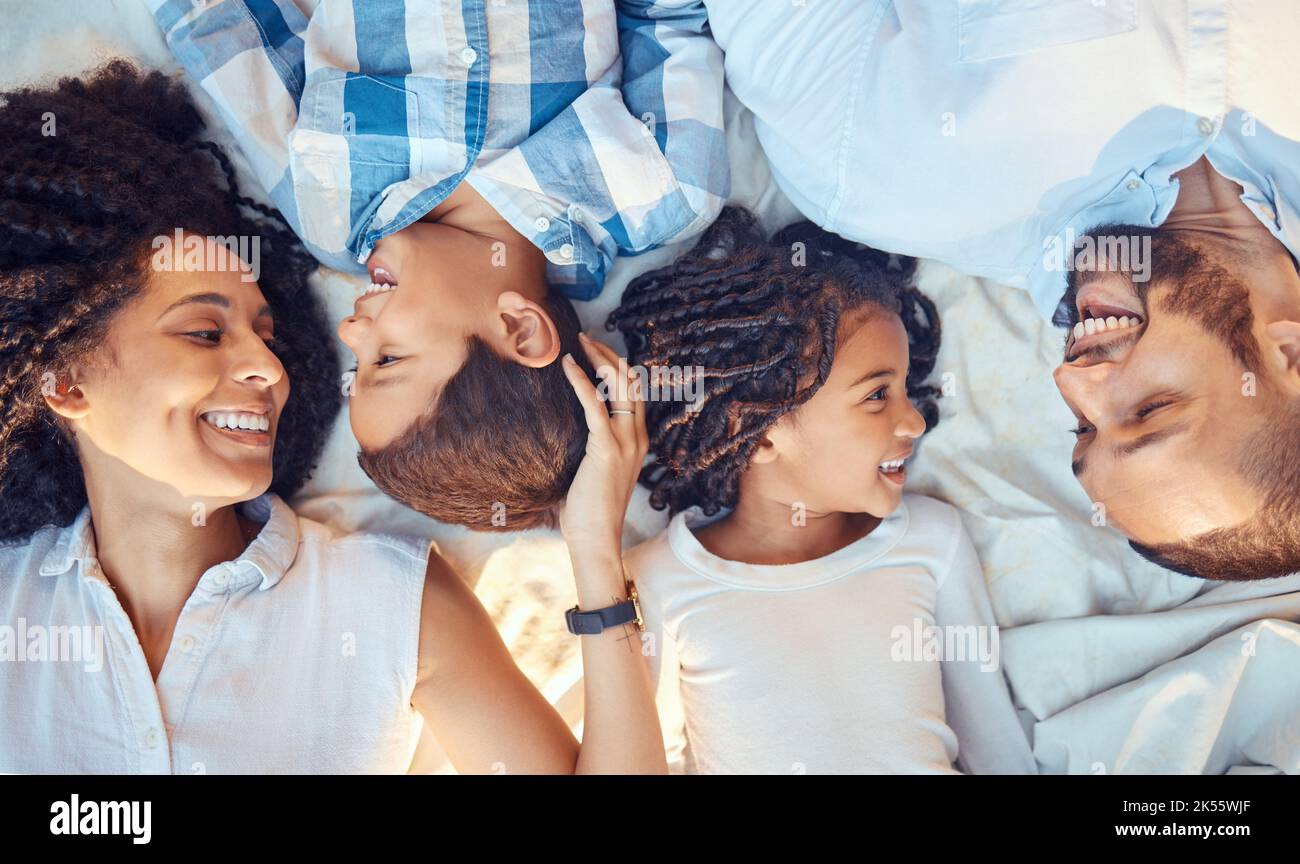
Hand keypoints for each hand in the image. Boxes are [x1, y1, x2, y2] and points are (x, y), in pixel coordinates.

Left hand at [556, 332, 648, 551]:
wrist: (596, 539)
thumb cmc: (588, 511)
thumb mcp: (594, 472)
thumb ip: (591, 449)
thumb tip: (563, 433)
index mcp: (637, 441)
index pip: (636, 393)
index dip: (619, 367)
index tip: (596, 351)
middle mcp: (637, 437)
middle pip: (632, 381)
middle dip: (610, 354)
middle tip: (586, 338)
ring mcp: (625, 442)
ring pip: (621, 385)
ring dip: (600, 359)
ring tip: (580, 343)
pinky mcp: (606, 448)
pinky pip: (596, 404)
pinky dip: (582, 380)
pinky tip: (568, 365)